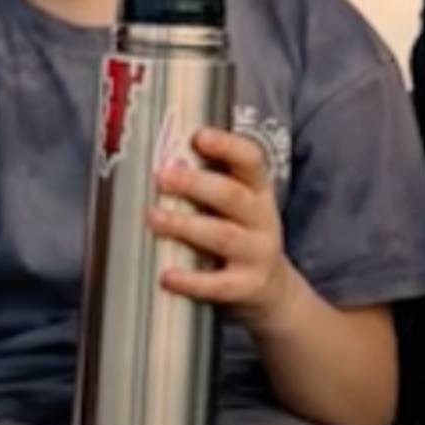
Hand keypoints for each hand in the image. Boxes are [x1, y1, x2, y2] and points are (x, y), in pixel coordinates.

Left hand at [141, 122, 292, 319]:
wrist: (271, 288)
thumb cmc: (238, 234)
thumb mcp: (234, 205)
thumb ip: (206, 183)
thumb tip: (159, 161)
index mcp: (258, 189)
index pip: (251, 159)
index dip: (227, 146)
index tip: (198, 136)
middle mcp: (262, 218)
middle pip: (232, 196)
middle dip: (196, 184)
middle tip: (161, 176)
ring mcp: (257, 253)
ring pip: (223, 236)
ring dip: (186, 225)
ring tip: (154, 218)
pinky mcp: (247, 286)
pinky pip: (219, 284)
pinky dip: (192, 281)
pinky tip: (167, 276)